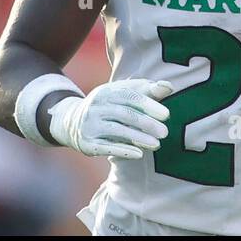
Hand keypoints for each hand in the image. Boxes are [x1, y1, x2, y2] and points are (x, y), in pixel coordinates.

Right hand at [48, 78, 173, 158]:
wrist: (73, 122)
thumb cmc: (110, 106)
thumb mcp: (124, 95)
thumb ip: (147, 91)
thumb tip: (168, 86)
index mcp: (107, 92)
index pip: (129, 96)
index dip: (148, 104)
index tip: (166, 114)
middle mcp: (96, 107)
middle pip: (124, 114)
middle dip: (146, 123)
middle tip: (165, 132)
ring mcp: (90, 125)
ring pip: (116, 130)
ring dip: (138, 138)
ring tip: (157, 144)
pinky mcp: (87, 143)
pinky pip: (106, 147)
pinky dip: (123, 150)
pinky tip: (139, 154)